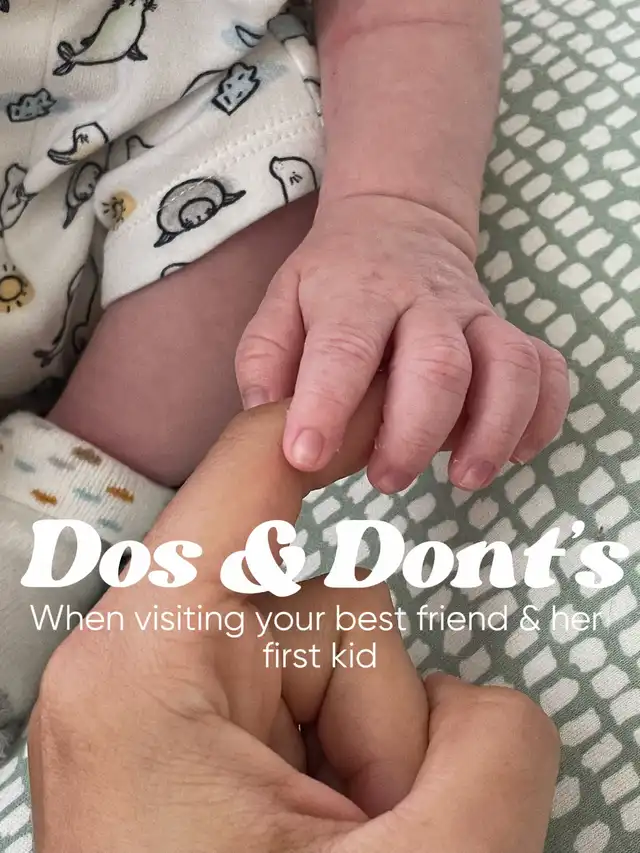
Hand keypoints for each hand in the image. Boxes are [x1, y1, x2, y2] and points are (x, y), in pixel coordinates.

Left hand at [29, 388, 559, 852]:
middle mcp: (142, 666)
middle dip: (383, 708)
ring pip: (339, 662)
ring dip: (373, 754)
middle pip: (328, 600)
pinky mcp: (198, 738)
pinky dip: (350, 765)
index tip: (370, 398)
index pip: (248, 480)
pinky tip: (326, 838)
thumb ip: (496, 745)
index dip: (324, 426)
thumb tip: (494, 703)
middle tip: (360, 824)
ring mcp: (170, 703)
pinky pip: (318, 705)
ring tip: (337, 845)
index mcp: (149, 665)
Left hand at [236, 196, 569, 492]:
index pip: (344, 349)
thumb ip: (266, 358)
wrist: (397, 221)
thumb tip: (267, 421)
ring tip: (464, 478)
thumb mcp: (281, 302)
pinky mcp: (508, 330)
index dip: (326, 407)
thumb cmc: (332, 280)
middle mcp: (424, 301)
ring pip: (508, 366)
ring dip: (492, 430)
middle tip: (386, 480)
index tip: (306, 456)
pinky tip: (516, 453)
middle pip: (439, 365)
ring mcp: (475, 314)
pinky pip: (546, 368)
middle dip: (416, 433)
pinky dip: (542, 414)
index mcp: (356, 294)